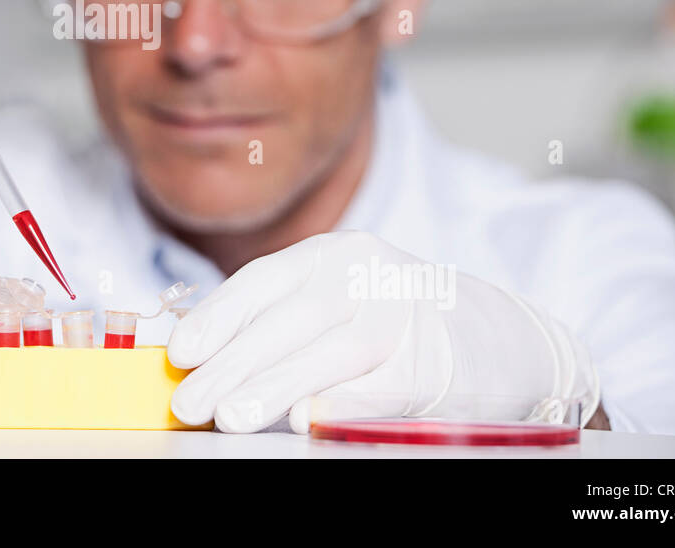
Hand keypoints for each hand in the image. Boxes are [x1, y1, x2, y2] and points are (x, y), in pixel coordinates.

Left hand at [167, 232, 598, 432]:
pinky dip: (338, 403)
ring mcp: (404, 317)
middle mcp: (368, 275)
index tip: (180, 353)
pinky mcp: (433, 364)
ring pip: (329, 352)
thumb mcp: (333, 301)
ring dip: (275, 386)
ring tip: (232, 417)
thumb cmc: (388, 321)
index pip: (263, 281)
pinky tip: (302, 419)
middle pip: (289, 320)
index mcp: (333, 254)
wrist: (494, 337)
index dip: (218, 317)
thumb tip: (204, 364)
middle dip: (233, 364)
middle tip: (191, 401)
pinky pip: (377, 387)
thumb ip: (276, 323)